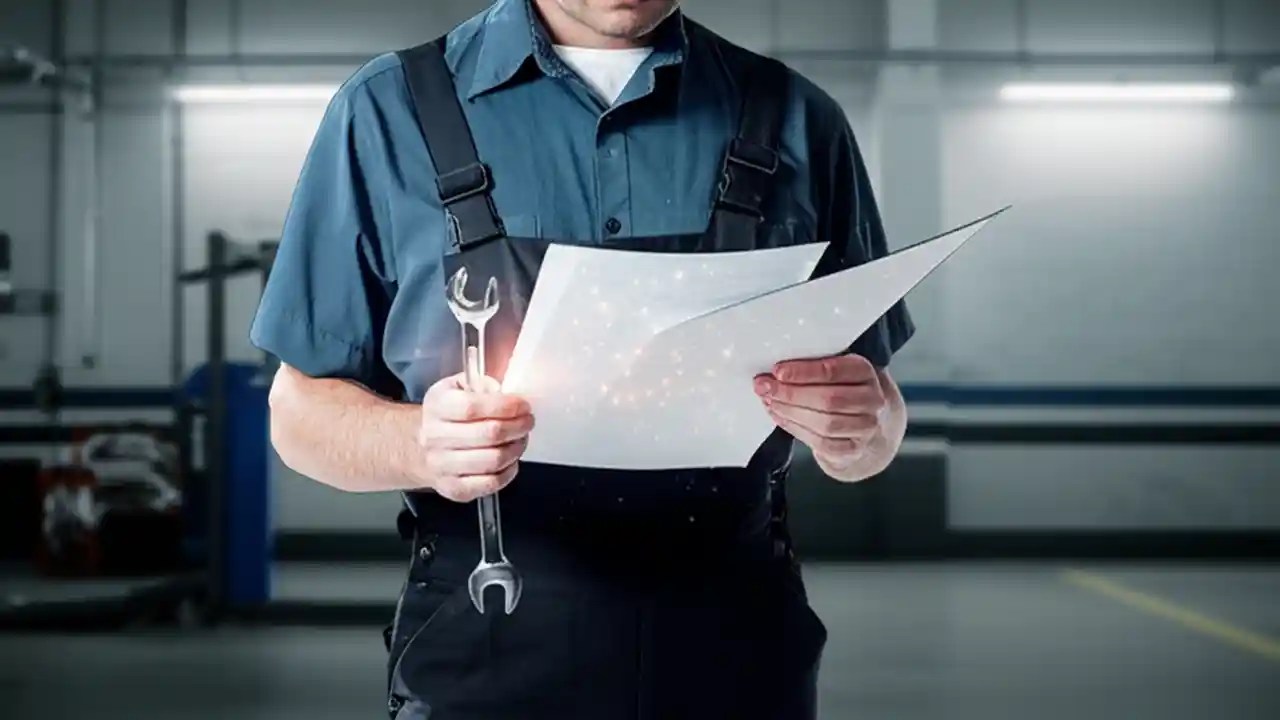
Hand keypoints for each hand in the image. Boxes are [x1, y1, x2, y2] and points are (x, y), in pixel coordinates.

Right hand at [416, 372, 534, 502]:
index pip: (472, 407)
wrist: (420, 448)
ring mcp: (443, 466)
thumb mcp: (457, 387)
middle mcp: (435, 437)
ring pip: (493, 460)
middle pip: (488, 434)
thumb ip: (480, 383)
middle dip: (518, 426)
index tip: (523, 405)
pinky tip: (510, 460)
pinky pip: (491, 483)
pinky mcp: (454, 488)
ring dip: (516, 448)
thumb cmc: (447, 416)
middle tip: (528, 421)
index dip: (505, 406)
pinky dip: (509, 471)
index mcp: (437, 407)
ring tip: (520, 439)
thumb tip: (502, 390)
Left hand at [753, 355, 886, 468]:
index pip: (834, 370)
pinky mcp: (852, 450)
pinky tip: (779, 416)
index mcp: (866, 373)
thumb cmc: (846, 392)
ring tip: (770, 401)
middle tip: (765, 387)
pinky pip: (820, 442)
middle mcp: (873, 401)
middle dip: (790, 393)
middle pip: (828, 399)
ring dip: (790, 411)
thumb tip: (776, 371)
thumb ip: (814, 368)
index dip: (803, 372)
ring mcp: (866, 428)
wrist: (870, 428)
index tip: (778, 371)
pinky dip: (795, 428)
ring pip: (824, 422)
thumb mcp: (839, 372)